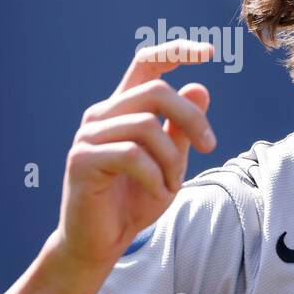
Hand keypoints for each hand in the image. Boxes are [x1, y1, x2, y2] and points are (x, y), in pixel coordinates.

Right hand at [52, 39, 217, 274]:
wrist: (103, 241)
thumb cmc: (135, 200)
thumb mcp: (171, 162)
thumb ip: (182, 128)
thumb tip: (200, 87)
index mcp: (123, 109)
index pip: (146, 64)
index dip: (176, 51)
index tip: (209, 53)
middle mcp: (102, 115)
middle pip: (157, 91)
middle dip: (192, 118)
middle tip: (211, 146)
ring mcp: (88, 136)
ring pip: (147, 126)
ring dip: (173, 159)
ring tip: (171, 183)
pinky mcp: (81, 160)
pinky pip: (132, 155)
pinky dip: (155, 177)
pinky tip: (157, 192)